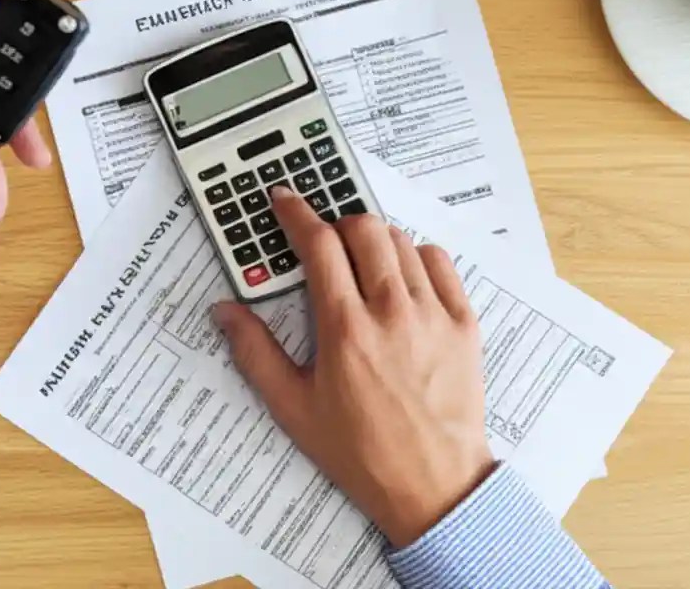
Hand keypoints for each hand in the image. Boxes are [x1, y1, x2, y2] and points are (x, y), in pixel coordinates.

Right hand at [212, 186, 494, 547]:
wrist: (433, 487)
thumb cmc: (361, 453)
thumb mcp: (293, 408)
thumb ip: (255, 353)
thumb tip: (225, 311)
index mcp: (345, 330)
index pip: (318, 245)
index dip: (297, 213)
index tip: (284, 201)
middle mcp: (392, 312)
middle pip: (363, 229)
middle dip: (336, 223)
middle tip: (323, 241)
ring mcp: (434, 315)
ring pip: (402, 242)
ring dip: (374, 239)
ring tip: (360, 262)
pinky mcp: (464, 325)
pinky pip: (441, 264)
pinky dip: (417, 257)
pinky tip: (403, 278)